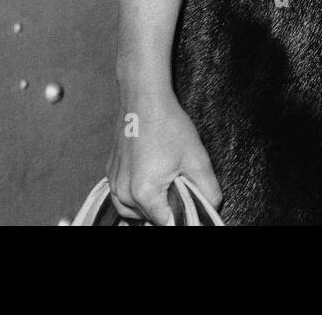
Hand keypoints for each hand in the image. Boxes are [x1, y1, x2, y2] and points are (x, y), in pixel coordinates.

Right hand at [108, 83, 222, 223]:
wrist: (144, 98)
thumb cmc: (169, 125)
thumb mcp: (197, 158)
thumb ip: (208, 189)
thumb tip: (212, 206)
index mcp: (144, 193)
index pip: (166, 223)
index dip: (181, 216)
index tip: (188, 201)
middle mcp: (123, 193)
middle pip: (149, 218)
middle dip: (166, 208)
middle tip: (179, 185)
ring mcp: (114, 183)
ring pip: (133, 211)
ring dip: (150, 205)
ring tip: (166, 182)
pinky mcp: (110, 173)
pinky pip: (123, 196)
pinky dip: (136, 195)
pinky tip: (151, 176)